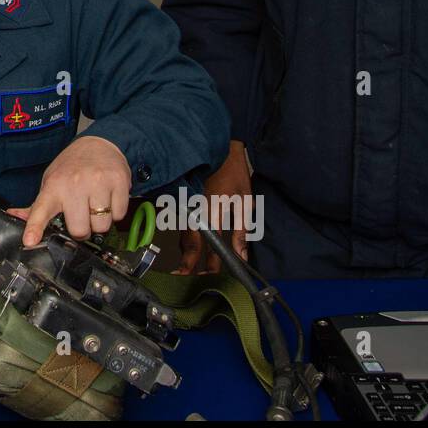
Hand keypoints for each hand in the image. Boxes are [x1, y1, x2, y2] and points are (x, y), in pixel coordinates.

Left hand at [6, 135, 130, 246]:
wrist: (99, 143)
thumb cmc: (72, 167)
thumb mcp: (51, 182)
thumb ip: (37, 205)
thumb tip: (15, 215)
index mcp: (54, 186)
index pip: (41, 210)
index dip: (35, 227)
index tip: (30, 240)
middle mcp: (75, 184)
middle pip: (80, 230)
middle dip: (83, 229)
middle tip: (82, 215)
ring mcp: (98, 182)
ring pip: (102, 226)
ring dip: (100, 222)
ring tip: (96, 205)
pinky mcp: (118, 182)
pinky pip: (119, 215)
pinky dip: (115, 213)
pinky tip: (108, 199)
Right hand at [174, 140, 249, 274]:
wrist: (220, 148)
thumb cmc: (235, 174)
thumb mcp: (245, 201)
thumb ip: (242, 229)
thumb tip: (241, 254)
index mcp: (212, 209)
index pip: (208, 243)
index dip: (209, 261)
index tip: (211, 276)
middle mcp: (195, 209)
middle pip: (189, 242)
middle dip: (190, 264)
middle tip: (192, 279)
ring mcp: (188, 204)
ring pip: (184, 234)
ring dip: (187, 253)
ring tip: (188, 270)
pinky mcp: (185, 201)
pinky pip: (183, 225)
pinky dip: (186, 239)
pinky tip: (188, 249)